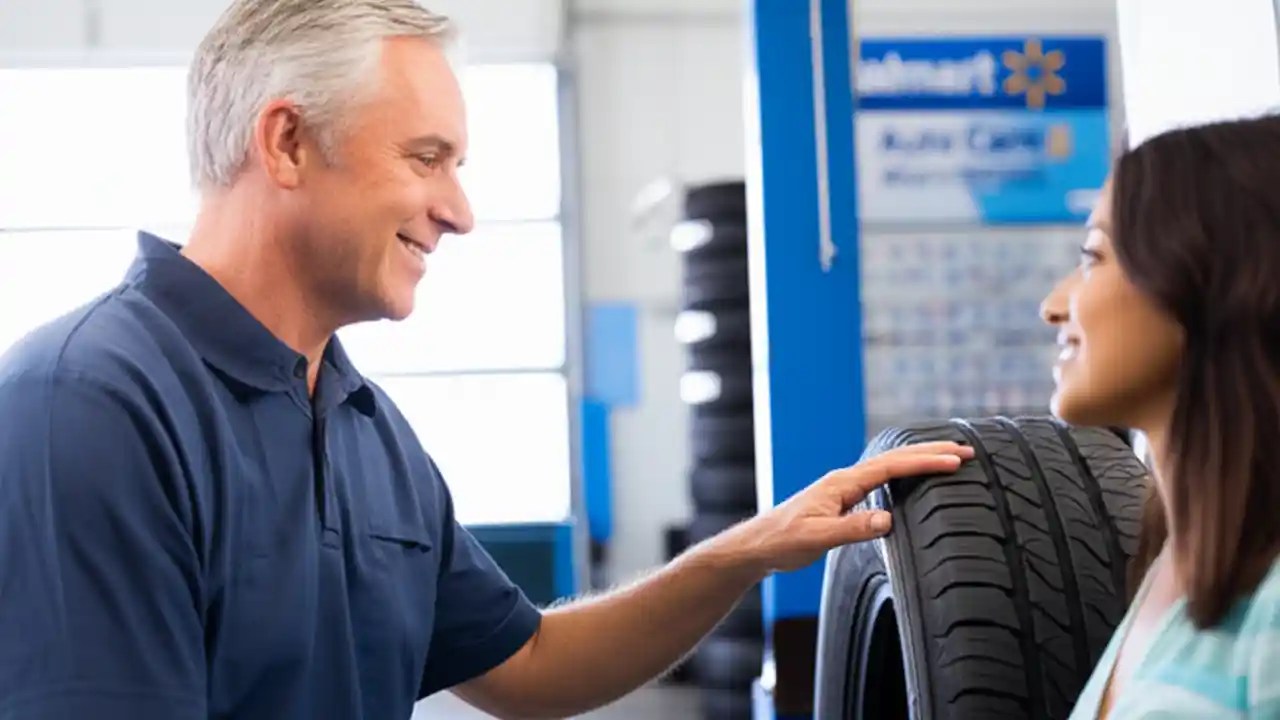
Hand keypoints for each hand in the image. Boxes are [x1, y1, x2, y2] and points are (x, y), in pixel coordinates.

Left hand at [708, 442, 973, 575]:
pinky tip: (913, 481)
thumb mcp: (816, 539)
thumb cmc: (782, 542)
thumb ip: (851, 529)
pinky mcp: (843, 501)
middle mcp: (845, 480)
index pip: (891, 467)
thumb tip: (887, 520)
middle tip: (966, 452)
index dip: (924, 463)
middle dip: (930, 454)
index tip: (955, 460)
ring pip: (889, 468)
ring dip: (919, 462)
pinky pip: (882, 481)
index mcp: (842, 483)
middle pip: (895, 460)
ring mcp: (844, 489)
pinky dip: (904, 475)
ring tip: (950, 459)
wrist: (757, 546)